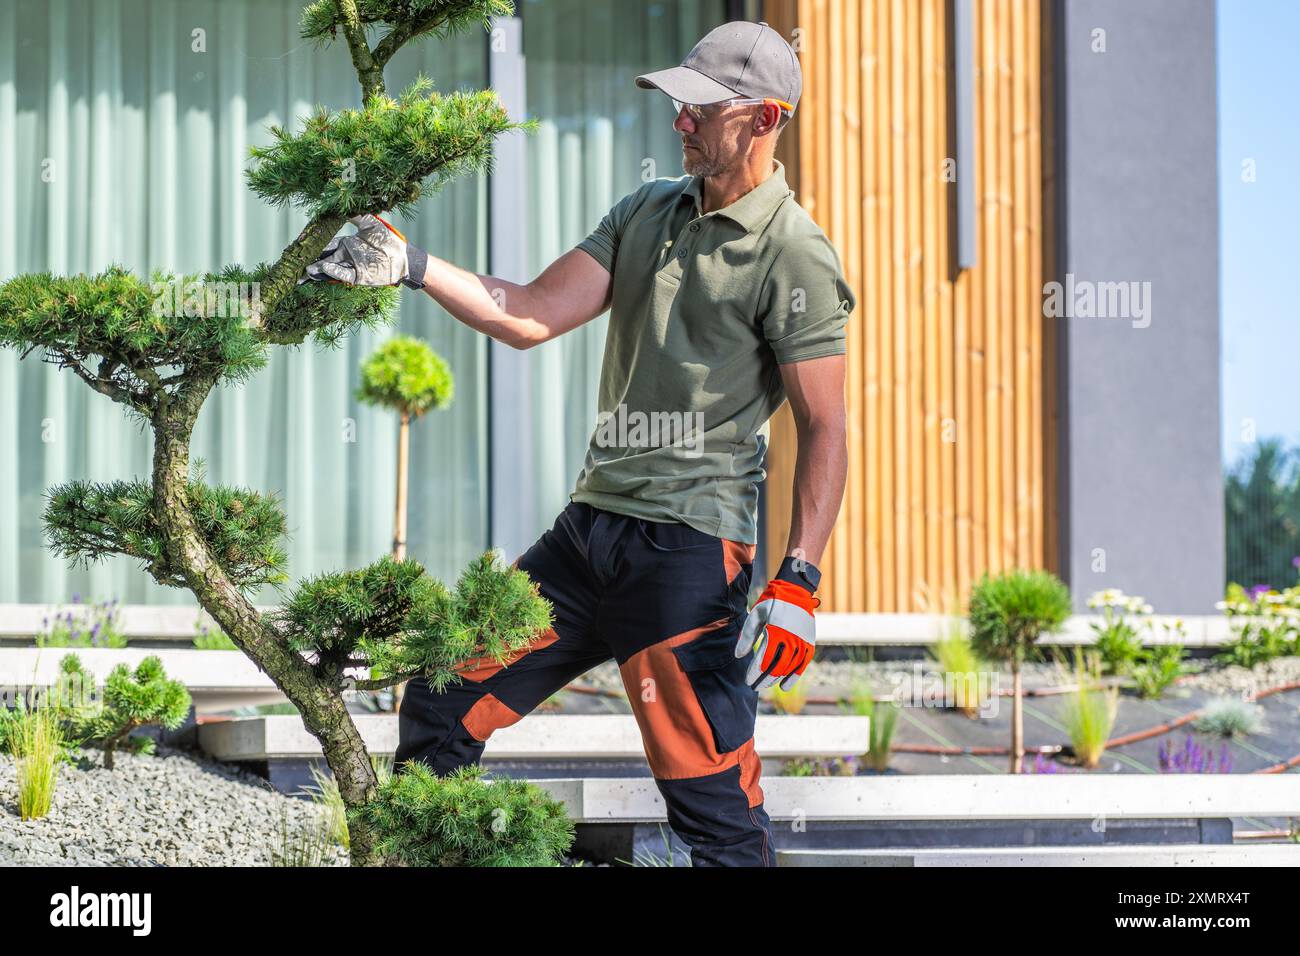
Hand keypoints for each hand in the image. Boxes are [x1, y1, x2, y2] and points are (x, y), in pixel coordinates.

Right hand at [302, 214, 426, 287]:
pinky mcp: (359, 277)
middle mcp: (345, 256)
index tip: (300, 241)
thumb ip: (354, 215)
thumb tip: (339, 204)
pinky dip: (333, 271)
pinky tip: (323, 267)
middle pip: (323, 258)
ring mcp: (351, 267)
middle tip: (293, 260)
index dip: (312, 243)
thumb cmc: (388, 239)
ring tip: (303, 269)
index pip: (325, 244)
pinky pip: (343, 274)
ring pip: (329, 268)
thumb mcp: (369, 223)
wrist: (403, 256)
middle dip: (309, 260)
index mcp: (346, 244)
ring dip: (317, 269)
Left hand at [734, 577, 819, 691]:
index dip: (755, 673)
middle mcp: (791, 639)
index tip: (748, 680)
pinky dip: (794, 676)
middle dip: (764, 679)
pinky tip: (785, 685)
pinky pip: (803, 664)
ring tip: (766, 685)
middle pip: (776, 667)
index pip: (764, 660)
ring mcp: (802, 642)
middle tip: (755, 686)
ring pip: (789, 668)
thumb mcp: (755, 615)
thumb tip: (738, 656)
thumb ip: (747, 636)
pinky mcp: (809, 643)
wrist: (795, 591)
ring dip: (777, 679)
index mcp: (776, 632)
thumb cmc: (772, 602)